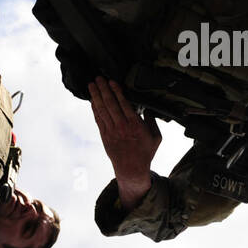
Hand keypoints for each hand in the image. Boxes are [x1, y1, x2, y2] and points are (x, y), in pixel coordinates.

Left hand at [89, 77, 160, 208]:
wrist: (132, 168)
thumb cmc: (145, 152)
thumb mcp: (156, 137)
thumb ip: (153, 121)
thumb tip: (149, 108)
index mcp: (135, 124)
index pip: (123, 104)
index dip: (116, 91)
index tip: (112, 81)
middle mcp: (122, 126)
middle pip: (110, 104)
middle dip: (103, 90)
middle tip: (98, 78)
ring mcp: (112, 131)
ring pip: (102, 110)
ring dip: (96, 96)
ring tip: (91, 85)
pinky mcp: (105, 136)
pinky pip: (98, 119)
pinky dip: (94, 109)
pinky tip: (92, 100)